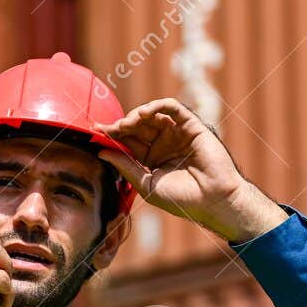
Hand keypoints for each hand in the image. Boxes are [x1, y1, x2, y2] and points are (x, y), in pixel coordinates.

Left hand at [94, 98, 287, 243]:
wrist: (212, 201)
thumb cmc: (182, 199)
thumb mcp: (146, 184)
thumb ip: (126, 166)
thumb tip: (102, 152)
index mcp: (151, 159)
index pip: (128, 142)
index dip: (112, 136)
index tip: (95, 132)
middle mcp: (163, 144)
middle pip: (137, 127)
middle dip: (121, 125)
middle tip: (109, 128)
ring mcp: (176, 133)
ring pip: (152, 115)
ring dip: (136, 115)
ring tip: (126, 123)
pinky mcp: (191, 125)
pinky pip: (172, 107)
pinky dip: (156, 106)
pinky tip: (143, 114)